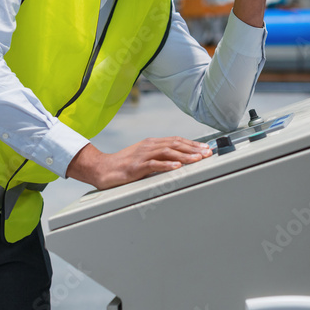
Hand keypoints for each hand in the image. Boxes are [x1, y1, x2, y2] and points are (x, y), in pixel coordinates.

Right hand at [66, 137, 211, 189]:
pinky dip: (167, 164)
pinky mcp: (136, 166)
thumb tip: (179, 159)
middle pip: (175, 144)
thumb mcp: (143, 157)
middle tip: (208, 153)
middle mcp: (149, 146)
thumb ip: (159, 157)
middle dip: (193, 149)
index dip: (192, 144)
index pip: (176, 141)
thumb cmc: (123, 165)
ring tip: (197, 159)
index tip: (206, 149)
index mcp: (152, 143)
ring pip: (167, 152)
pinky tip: (177, 166)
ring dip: (185, 156)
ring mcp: (142, 155)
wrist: (101, 169)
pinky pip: (154, 164)